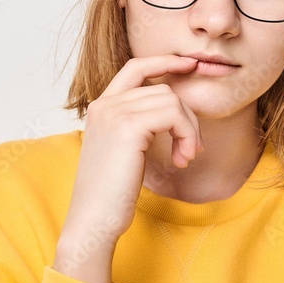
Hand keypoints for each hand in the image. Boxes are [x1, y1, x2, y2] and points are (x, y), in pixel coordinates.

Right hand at [53, 55, 202, 282]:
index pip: (135, 67)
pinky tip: (181, 160)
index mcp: (101, 107)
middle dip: (187, 116)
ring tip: (184, 158)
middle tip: (191, 149)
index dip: (165, 62)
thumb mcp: (123, 151)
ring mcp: (113, 113)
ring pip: (171, 100)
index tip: (190, 64)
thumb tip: (174, 108)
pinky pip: (173, 114)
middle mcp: (104, 104)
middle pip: (163, 88)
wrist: (93, 220)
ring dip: (189, 130)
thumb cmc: (110, 194)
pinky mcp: (127, 127)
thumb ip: (138, 125)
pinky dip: (186, 135)